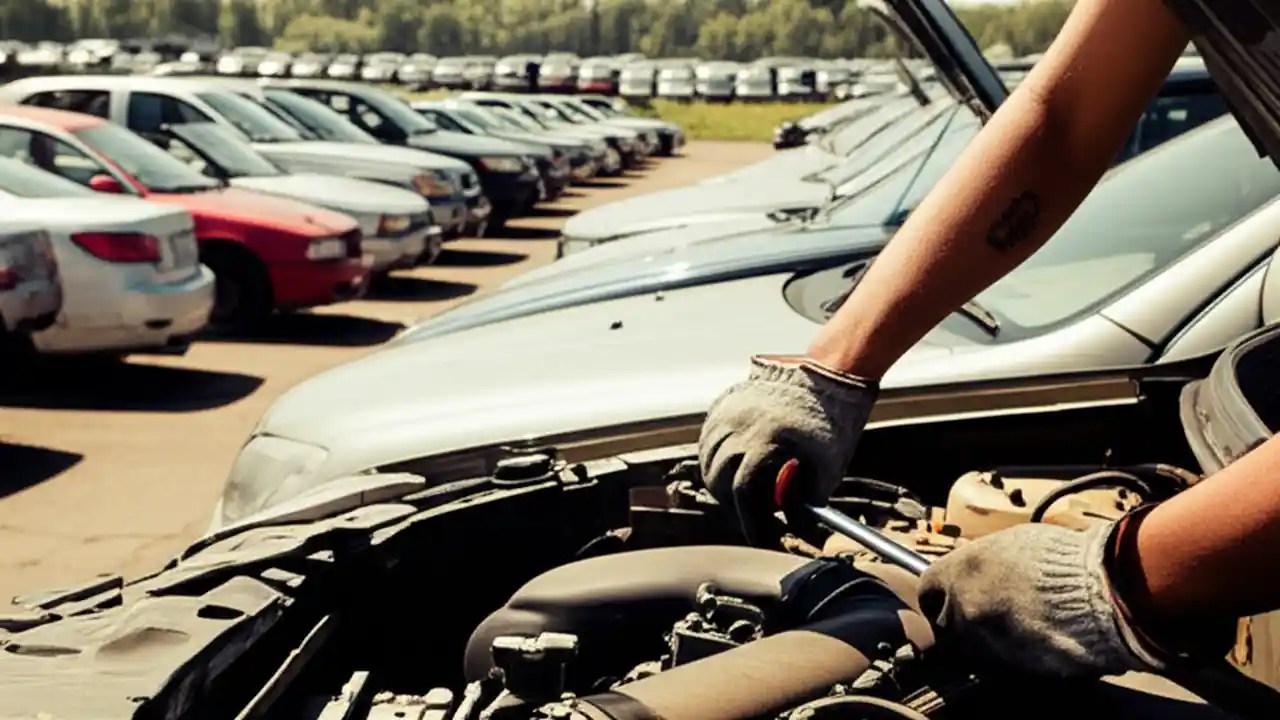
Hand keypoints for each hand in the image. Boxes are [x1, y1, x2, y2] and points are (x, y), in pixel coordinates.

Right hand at [698, 355, 876, 544]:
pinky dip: (715, 456)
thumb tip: (794, 530)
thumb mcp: (826, 470)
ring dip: (721, 479)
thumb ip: (805, 503)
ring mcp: (728, 411)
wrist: (828, 376)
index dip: (751, 521)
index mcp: (764, 441)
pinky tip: (732, 463)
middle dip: (734, 502)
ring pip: (708, 458)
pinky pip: (708, 438)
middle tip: (752, 513)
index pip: (744, 493)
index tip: (760, 536)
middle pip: (718, 478)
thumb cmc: (833, 424)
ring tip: (742, 489)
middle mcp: (739, 425)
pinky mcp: (725, 403)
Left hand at [918, 522, 1163, 677]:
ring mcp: (987, 643)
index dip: (939, 593)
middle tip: (987, 613)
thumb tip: (977, 568)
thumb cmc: (1061, 560)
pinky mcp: (1013, 669)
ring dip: (988, 640)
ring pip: (972, 648)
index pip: (927, 590)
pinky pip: (1003, 664)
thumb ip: (982, 560)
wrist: (1100, 594)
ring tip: (1019, 625)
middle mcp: (964, 610)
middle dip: (961, 621)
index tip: (949, 595)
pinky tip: (1037, 639)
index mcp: (959, 574)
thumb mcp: (1012, 544)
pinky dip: (1015, 655)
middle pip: (946, 625)